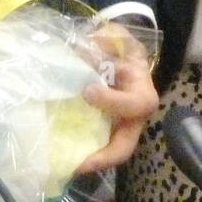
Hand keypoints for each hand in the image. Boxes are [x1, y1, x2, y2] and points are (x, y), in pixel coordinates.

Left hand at [75, 23, 158, 173]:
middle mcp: (133, 117)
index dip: (112, 101)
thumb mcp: (117, 37)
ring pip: (109, 152)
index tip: (88, 91)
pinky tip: (59, 152)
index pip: (134, 104)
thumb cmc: (119, 47)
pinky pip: (95, 144)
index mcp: (142, 92)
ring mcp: (119, 127)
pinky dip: (79, 150)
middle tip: (79, 164)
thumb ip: (106, 40)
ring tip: (64, 163)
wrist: (118, 54)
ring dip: (89, 160)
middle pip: (125, 146)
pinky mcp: (103, 129)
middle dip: (104, 157)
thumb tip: (85, 52)